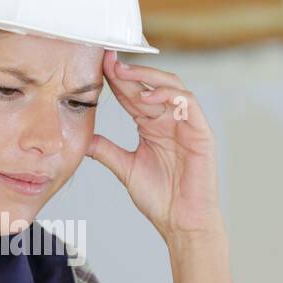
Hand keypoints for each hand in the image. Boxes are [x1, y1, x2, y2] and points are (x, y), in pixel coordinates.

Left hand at [87, 50, 224, 244]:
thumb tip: (82, 139)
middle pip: (148, 85)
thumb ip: (106, 150)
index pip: (132, 95)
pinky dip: (169, 95)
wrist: (182, 223)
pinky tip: (148, 96)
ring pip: (170, 86)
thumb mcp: (126, 169)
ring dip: (147, 76)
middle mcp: (169, 120)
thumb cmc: (161, 198)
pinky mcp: (201, 132)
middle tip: (107, 59)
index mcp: (152, 126)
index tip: (97, 66)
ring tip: (124, 72)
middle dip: (128, 70)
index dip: (116, 80)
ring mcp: (186, 124)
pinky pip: (188, 103)